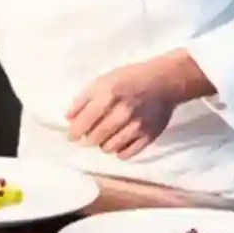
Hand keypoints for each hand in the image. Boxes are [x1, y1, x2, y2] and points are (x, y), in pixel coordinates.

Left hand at [66, 50, 211, 159]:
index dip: (74, 131)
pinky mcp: (149, 136)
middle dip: (87, 139)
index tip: (71, 135)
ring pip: (109, 148)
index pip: (85, 121)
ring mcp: (137, 126)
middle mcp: (123, 112)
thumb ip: (84, 98)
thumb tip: (69, 118)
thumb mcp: (103, 80)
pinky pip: (127, 154)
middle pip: (95, 137)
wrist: (164, 81)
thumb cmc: (130, 78)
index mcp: (109, 95)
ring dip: (102, 144)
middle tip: (87, 136)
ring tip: (104, 137)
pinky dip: (119, 151)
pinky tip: (118, 142)